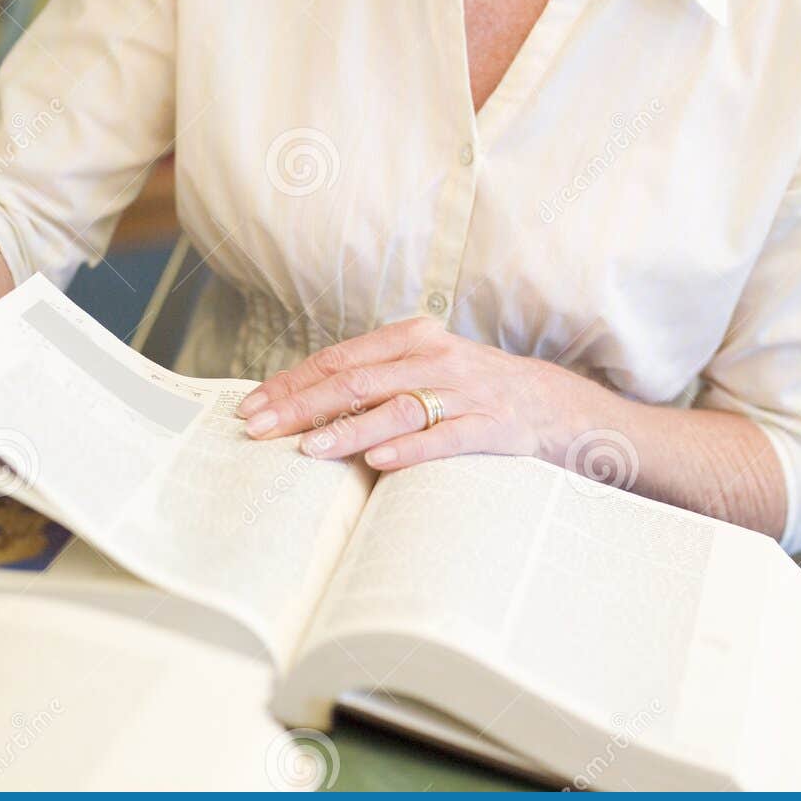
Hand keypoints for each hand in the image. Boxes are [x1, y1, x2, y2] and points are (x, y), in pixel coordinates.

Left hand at [237, 316, 599, 471]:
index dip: (292, 382)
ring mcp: (464, 392)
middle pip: (357, 381)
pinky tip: (379, 462)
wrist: (548, 402)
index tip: (252, 405)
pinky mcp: (490, 426)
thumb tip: (299, 403)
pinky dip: (410, 448)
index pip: (339, 359)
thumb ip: (372, 379)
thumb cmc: (469, 389)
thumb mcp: (421, 368)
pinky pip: (445, 437)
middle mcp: (435, 358)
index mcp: (412, 338)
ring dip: (349, 429)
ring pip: (396, 407)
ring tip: (309, 448)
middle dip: (302, 405)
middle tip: (260, 428)